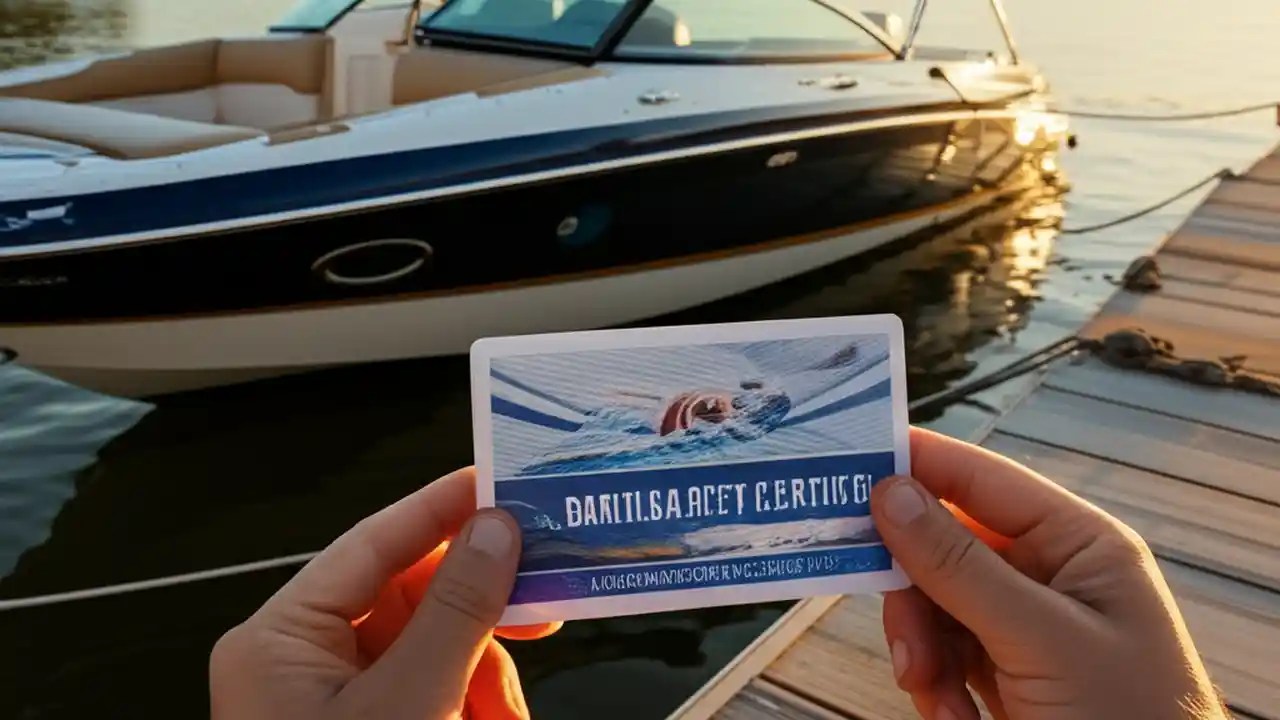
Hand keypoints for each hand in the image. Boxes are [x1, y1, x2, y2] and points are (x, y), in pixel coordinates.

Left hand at [209, 468, 559, 719]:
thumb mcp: (410, 705)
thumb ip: (456, 611)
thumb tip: (494, 530)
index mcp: (282, 641)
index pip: (372, 544)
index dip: (440, 508)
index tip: (499, 482)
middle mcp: (305, 663)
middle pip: (411, 599)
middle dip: (479, 615)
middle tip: (543, 594)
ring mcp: (340, 703)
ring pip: (434, 651)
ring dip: (484, 679)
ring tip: (503, 719)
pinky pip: (436, 695)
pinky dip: (473, 708)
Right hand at [872, 427, 1225, 719]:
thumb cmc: (1126, 717)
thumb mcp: (1040, 638)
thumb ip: (961, 566)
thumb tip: (891, 492)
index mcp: (1078, 544)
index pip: (982, 480)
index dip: (919, 466)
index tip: (853, 463)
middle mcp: (1050, 576)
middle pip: (944, 546)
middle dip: (914, 592)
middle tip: (902, 635)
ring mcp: (1026, 626)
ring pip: (933, 605)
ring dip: (921, 649)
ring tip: (931, 690)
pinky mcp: (1007, 672)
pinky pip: (943, 654)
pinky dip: (935, 685)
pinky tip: (954, 714)